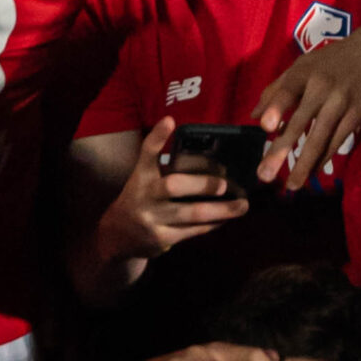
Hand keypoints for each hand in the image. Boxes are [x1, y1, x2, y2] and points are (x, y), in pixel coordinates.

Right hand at [95, 116, 245, 261]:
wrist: (118, 236)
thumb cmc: (141, 197)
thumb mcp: (144, 177)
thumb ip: (161, 161)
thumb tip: (196, 143)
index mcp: (141, 176)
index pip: (147, 152)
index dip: (157, 137)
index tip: (170, 120)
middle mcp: (145, 196)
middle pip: (174, 185)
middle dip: (202, 184)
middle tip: (224, 184)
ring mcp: (153, 220)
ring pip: (191, 214)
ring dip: (221, 211)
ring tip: (242, 205)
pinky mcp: (161, 239)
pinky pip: (192, 231)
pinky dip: (212, 224)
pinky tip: (227, 218)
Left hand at [255, 31, 360, 186]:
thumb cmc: (329, 62)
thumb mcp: (301, 67)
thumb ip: (276, 89)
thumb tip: (254, 117)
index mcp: (304, 73)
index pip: (288, 91)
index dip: (276, 107)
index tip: (265, 128)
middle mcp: (322, 88)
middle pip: (301, 122)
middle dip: (282, 150)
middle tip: (265, 175)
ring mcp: (341, 102)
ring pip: (320, 138)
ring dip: (305, 165)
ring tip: (291, 186)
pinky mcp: (356, 115)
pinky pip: (337, 141)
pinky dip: (323, 159)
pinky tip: (312, 171)